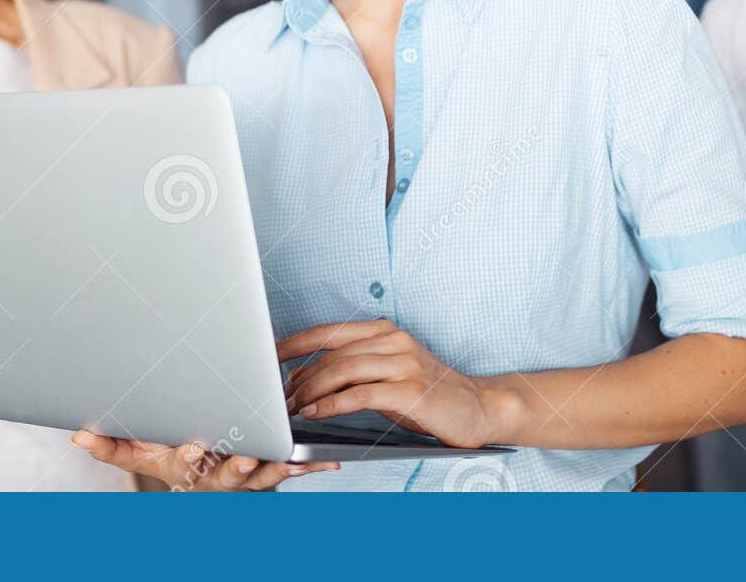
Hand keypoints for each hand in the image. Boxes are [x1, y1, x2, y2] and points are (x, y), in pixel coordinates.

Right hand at [70, 431, 337, 491]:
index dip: (187, 456)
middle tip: (245, 458)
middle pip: (229, 474)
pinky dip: (312, 465)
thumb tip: (77, 434)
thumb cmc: (175, 458)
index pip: (185, 462)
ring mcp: (249, 475)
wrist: (204, 475)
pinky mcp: (274, 468)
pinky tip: (330, 460)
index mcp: (189, 469)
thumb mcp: (142, 453)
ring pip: (265, 474)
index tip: (190, 448)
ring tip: (293, 458)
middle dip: (237, 467)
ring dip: (279, 467)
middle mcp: (220, 476)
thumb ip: (111, 445)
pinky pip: (295, 468)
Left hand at [280, 319, 498, 447]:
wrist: (478, 409)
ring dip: (310, 391)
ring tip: (291, 408)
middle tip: (279, 399)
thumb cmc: (429, 395)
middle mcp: (393, 341)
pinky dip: (332, 404)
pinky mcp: (410, 390)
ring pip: (342, 370)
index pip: (329, 331)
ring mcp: (403, 363)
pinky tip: (315, 413)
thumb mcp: (387, 375)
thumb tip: (303, 377)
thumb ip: (351, 371)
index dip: (294, 342)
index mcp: (384, 332)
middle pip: (332, 354)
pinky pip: (360, 394)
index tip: (268, 355)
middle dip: (299, 378)